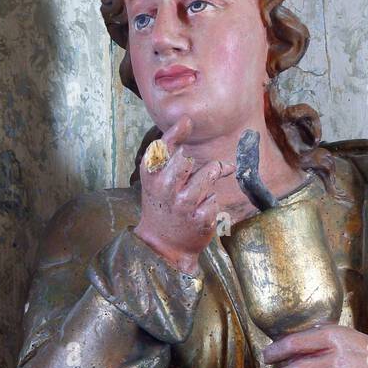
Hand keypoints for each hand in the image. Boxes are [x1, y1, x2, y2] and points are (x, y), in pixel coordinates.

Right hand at [133, 115, 234, 274]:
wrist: (162, 246)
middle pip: (189, 158)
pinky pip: (215, 198)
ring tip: (197, 195)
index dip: (177, 130)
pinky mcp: (200, 218)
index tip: (187, 121)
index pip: (163, 145)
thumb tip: (190, 123)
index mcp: (151, 175)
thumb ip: (170, 155)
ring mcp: (183, 204)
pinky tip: (198, 215)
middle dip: (196, 165)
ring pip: (210, 173)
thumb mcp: (156, 181)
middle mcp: (165, 188)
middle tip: (192, 180)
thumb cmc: (162, 207)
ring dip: (209, 181)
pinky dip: (210, 205)